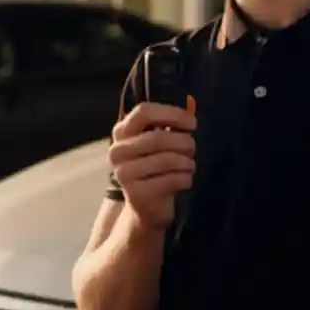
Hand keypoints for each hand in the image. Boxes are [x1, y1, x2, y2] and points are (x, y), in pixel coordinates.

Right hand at [109, 102, 196, 230]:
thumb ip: (173, 123)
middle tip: (192, 148)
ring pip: (168, 160)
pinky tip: (184, 180)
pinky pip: (172, 180)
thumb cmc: (157, 168)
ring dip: (187, 162)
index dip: (171, 113)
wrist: (146, 208)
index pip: (144, 112)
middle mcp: (117, 151)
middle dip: (184, 142)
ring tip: (189, 166)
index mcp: (121, 132)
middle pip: (158, 137)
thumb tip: (191, 101)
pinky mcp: (136, 194)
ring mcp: (124, 174)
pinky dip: (186, 178)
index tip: (192, 122)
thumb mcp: (162, 144)